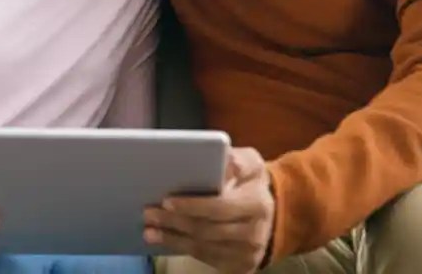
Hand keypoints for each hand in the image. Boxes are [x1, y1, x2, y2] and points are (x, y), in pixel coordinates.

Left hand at [144, 147, 274, 272]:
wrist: (272, 213)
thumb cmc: (252, 183)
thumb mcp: (252, 163)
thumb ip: (238, 160)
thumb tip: (224, 159)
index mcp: (256, 204)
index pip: (219, 208)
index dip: (191, 206)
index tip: (166, 200)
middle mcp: (253, 232)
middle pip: (206, 230)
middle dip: (174, 222)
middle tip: (149, 214)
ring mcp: (247, 253)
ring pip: (203, 247)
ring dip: (173, 239)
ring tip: (149, 231)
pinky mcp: (239, 265)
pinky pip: (206, 258)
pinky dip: (182, 249)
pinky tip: (166, 240)